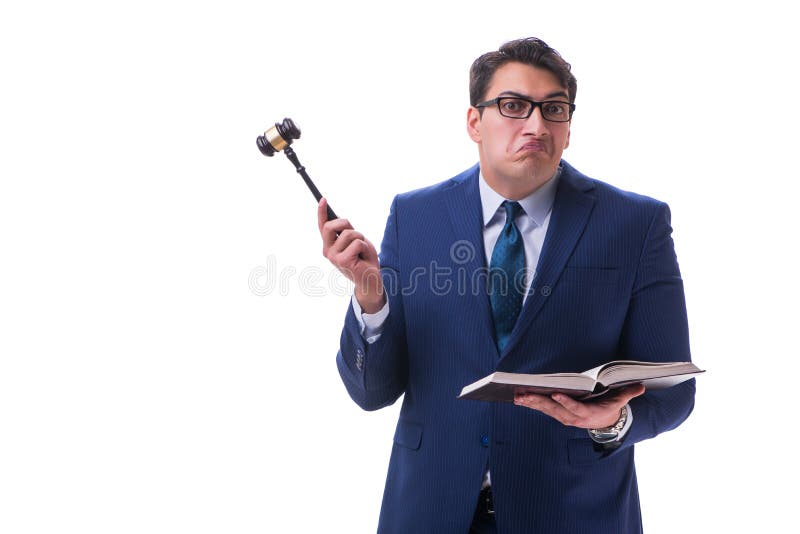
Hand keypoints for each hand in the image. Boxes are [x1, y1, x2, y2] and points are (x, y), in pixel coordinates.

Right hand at [318, 198, 385, 312]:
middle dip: (346, 223)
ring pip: (349, 234)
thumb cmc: (363, 259)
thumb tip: (341, 221)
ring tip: (362, 251)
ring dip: (361, 239)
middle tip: (356, 233)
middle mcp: (328, 251)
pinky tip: (364, 257)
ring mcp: (334, 257)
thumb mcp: (355, 241)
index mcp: (329, 245)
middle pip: (331, 226)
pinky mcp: (343, 261)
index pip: (322, 226)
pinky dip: (365, 247)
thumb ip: (346, 232)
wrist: (370, 279)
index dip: (321, 212)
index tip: (323, 200)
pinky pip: (357, 243)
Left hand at [514, 383, 645, 428]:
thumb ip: (628, 393)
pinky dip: (531, 404)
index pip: (575, 408)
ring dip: (531, 403)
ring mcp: (564, 417)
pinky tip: (519, 398)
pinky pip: (543, 410)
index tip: (555, 395)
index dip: (565, 402)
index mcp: (588, 413)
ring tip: (517, 396)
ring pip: (546, 410)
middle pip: (554, 409)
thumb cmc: (610, 407)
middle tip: (523, 395)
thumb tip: (641, 386)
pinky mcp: (558, 415)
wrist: (605, 424)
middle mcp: (573, 417)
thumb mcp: (620, 402)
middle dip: (538, 402)